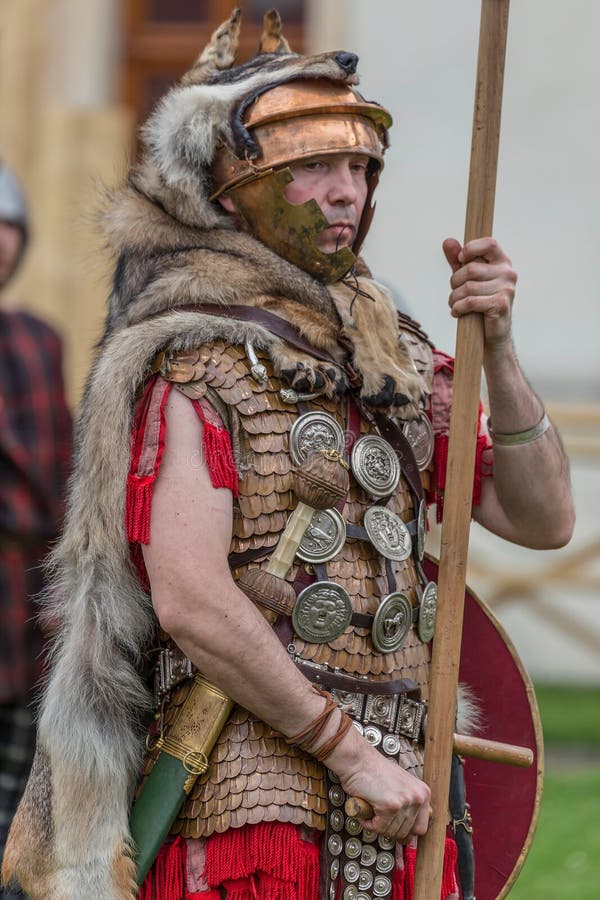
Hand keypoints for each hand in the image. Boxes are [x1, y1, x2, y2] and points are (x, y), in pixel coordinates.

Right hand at [325, 728, 430, 842]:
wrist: (357, 759)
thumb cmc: (374, 771)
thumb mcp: (400, 786)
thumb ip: (409, 806)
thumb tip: (411, 836)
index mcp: (423, 793)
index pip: (421, 828)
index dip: (406, 832)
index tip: (396, 832)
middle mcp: (418, 797)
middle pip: (406, 833)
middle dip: (390, 829)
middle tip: (379, 818)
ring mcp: (405, 801)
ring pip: (392, 832)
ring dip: (378, 825)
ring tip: (371, 809)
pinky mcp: (390, 806)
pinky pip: (379, 827)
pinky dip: (369, 822)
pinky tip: (366, 809)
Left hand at [443, 236, 516, 345]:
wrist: (493, 333)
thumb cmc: (480, 302)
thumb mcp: (467, 278)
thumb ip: (458, 260)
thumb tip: (447, 241)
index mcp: (502, 261)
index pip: (489, 243)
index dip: (471, 248)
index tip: (460, 259)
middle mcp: (508, 273)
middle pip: (471, 269)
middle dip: (455, 282)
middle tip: (454, 292)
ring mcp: (507, 289)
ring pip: (468, 287)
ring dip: (454, 298)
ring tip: (454, 304)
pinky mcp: (501, 305)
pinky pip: (471, 302)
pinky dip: (458, 308)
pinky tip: (457, 312)